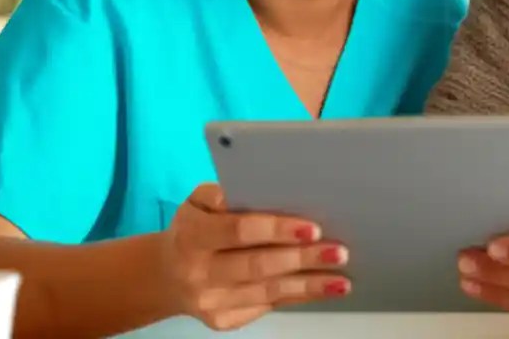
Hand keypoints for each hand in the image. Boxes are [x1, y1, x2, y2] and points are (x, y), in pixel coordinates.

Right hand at [159, 183, 349, 330]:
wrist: (166, 274)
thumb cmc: (194, 229)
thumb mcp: (197, 201)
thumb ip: (224, 194)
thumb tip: (262, 189)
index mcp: (192, 235)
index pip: (239, 231)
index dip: (277, 230)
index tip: (311, 228)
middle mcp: (199, 272)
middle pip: (258, 265)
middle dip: (302, 259)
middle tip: (337, 250)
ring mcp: (211, 301)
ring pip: (269, 292)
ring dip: (310, 284)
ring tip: (341, 277)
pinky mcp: (224, 319)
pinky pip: (269, 305)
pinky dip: (300, 295)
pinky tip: (324, 287)